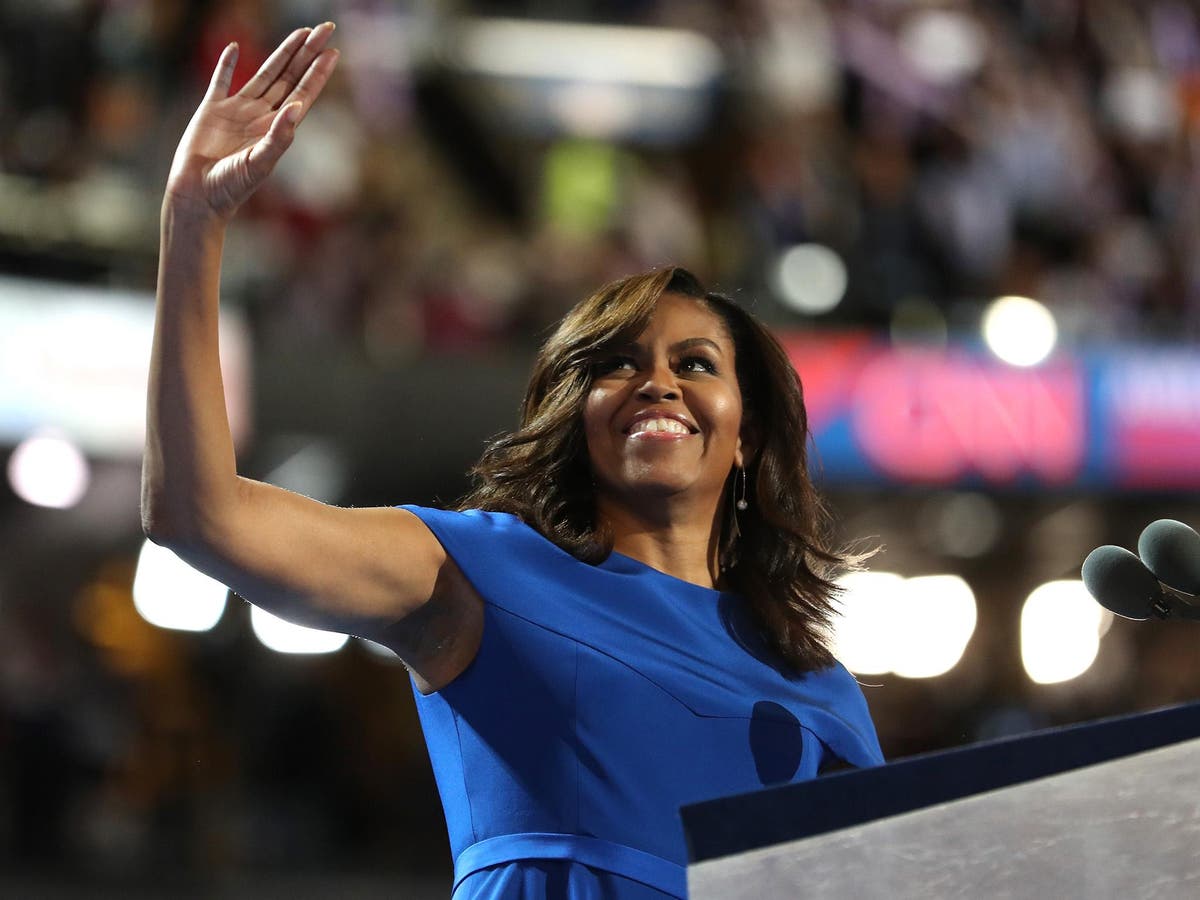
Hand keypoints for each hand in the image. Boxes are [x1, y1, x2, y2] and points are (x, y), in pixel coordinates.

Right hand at [165, 23, 339, 220]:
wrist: (197, 196)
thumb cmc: (231, 186)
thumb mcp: (260, 163)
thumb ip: (279, 136)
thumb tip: (297, 107)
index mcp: (276, 129)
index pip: (303, 93)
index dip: (318, 73)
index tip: (333, 51)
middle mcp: (261, 117)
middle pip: (289, 78)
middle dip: (307, 54)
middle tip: (325, 29)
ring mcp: (237, 112)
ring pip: (264, 74)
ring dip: (282, 54)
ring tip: (301, 33)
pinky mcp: (211, 110)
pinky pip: (221, 80)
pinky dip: (227, 64)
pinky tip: (235, 48)